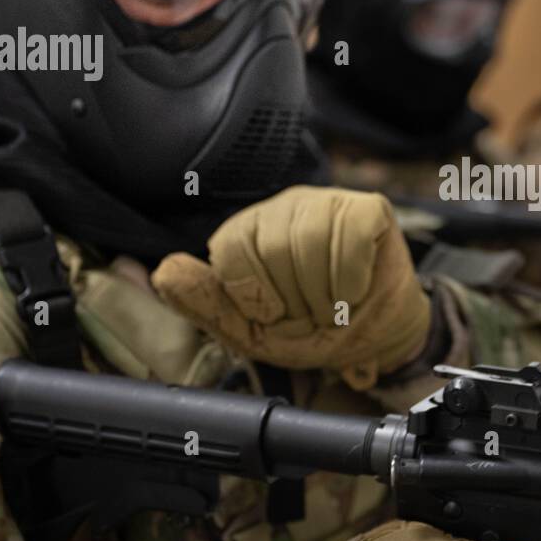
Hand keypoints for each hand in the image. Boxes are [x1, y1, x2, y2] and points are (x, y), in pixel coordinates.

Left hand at [152, 185, 430, 388]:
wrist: (376, 338)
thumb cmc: (314, 329)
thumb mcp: (252, 331)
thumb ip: (205, 303)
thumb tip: (164, 271)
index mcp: (246, 232)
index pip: (230, 249)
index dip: (255, 297)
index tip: (275, 315)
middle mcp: (283, 207)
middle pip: (272, 247)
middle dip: (296, 301)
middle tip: (312, 313)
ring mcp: (326, 202)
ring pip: (310, 242)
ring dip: (326, 297)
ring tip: (334, 306)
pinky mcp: (367, 208)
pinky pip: (350, 240)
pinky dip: (352, 282)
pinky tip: (356, 290)